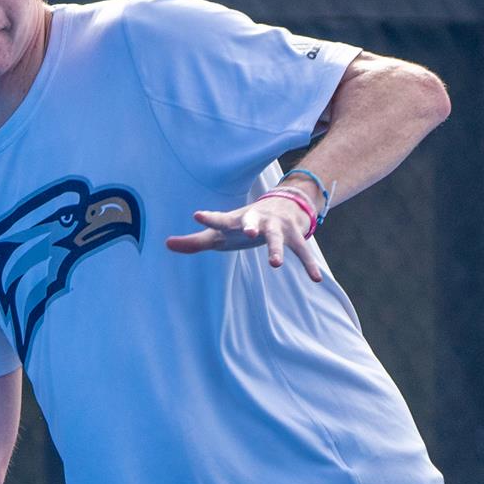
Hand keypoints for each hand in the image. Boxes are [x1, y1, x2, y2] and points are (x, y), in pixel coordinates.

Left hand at [164, 193, 322, 281]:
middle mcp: (257, 220)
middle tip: (248, 233)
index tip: (197, 216)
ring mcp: (277, 227)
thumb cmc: (243, 223)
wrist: (283, 203)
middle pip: (252, 221)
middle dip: (250, 225)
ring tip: (275, 265)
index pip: (220, 219)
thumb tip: (166, 244)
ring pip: (278, 238)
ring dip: (276, 250)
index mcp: (236, 220)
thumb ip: (195, 241)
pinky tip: (317, 279)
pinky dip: (309, 265)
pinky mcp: (295, 236)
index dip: (209, 218)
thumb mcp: (220, 233)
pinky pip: (303, 252)